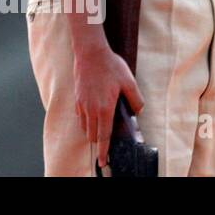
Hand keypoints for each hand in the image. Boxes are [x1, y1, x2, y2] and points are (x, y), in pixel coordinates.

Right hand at [72, 43, 143, 168]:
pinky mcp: (77, 98)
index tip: (103, 162)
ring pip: (85, 127)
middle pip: (92, 135)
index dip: (103, 151)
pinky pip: (80, 116)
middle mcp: (90, 109)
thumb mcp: (129, 81)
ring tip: (102, 125)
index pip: (103, 136)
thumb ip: (136, 99)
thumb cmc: (110, 66)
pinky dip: (86, 120)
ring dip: (92, 131)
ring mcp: (81, 104)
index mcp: (104, 108)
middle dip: (99, 141)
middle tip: (107, 141)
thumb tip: (137, 111)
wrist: (90, 52)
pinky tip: (94, 113)